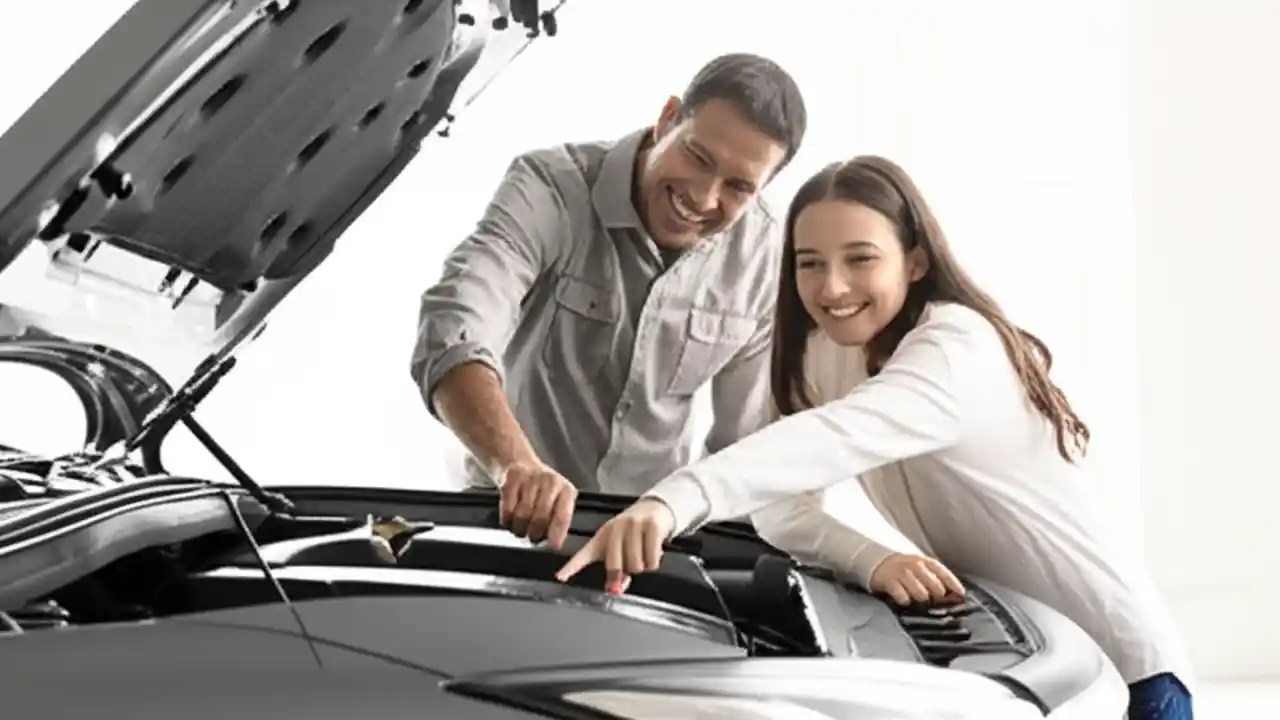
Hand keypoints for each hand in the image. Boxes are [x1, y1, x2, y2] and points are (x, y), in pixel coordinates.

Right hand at [497, 460, 577, 549]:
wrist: (520, 463)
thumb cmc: (542, 488)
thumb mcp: (559, 499)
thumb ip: (559, 518)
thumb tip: (554, 543)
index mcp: (566, 490)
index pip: (563, 518)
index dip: (556, 535)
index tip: (552, 547)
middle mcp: (550, 483)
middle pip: (540, 519)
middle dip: (534, 534)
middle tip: (532, 537)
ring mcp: (530, 480)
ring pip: (523, 516)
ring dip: (520, 529)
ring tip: (521, 529)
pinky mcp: (511, 480)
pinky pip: (507, 510)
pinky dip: (507, 520)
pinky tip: (510, 519)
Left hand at [554, 498, 674, 593]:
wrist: (656, 509)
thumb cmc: (636, 535)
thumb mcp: (623, 552)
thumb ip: (617, 573)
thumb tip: (615, 590)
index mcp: (602, 537)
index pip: (583, 555)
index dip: (571, 567)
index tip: (560, 577)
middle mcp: (615, 529)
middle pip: (614, 566)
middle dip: (624, 574)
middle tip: (632, 567)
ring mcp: (633, 525)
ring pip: (635, 565)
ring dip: (643, 567)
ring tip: (644, 554)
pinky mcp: (651, 526)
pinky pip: (651, 560)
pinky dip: (654, 563)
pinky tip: (653, 552)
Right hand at [869, 553, 965, 605]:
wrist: (880, 563)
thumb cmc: (906, 569)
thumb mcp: (922, 569)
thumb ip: (937, 579)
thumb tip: (955, 594)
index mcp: (926, 562)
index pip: (944, 573)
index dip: (954, 585)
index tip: (961, 595)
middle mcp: (915, 565)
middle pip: (934, 586)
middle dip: (937, 596)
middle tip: (934, 600)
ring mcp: (902, 573)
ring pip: (920, 592)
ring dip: (922, 599)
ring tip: (919, 600)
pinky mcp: (889, 581)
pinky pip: (902, 596)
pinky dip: (905, 600)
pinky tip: (905, 600)